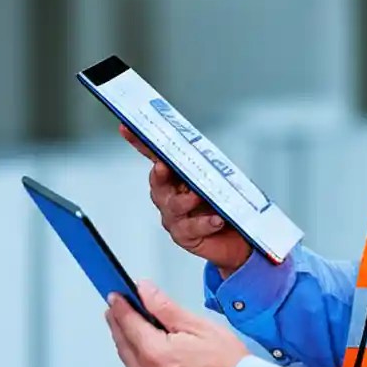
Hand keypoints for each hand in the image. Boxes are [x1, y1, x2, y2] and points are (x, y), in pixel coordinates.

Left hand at [105, 279, 250, 366]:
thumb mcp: (199, 326)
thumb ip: (166, 308)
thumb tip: (146, 292)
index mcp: (154, 354)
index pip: (126, 321)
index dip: (120, 304)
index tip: (116, 294)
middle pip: (122, 342)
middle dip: (119, 321)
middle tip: (119, 306)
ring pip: (129, 360)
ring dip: (127, 340)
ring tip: (134, 324)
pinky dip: (138, 359)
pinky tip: (149, 350)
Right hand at [120, 125, 251, 276]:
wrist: (239, 238)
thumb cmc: (226, 205)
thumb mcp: (219, 180)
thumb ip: (208, 166)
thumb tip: (204, 150)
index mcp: (175, 177)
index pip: (156, 156)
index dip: (140, 142)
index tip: (127, 127)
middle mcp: (170, 196)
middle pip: (158, 182)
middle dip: (159, 173)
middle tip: (163, 166)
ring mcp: (175, 217)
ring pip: (172, 206)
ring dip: (185, 200)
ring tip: (199, 196)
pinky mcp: (185, 236)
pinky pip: (191, 228)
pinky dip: (205, 223)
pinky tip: (217, 219)